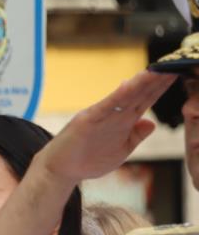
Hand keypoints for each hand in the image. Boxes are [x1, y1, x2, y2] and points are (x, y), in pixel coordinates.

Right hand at [38, 70, 176, 184]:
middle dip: (156, 80)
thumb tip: (151, 122)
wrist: (60, 170)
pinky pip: (105, 107)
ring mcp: (100, 116)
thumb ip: (135, 136)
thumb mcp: (120, 150)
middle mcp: (113, 115)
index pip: (145, 100)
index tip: (175, 73)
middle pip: (139, 94)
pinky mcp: (87, 120)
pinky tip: (128, 84)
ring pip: (125, 97)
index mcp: (123, 122)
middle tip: (173, 64)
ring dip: (141, 83)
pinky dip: (117, 96)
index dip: (160, 87)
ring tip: (157, 70)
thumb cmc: (87, 160)